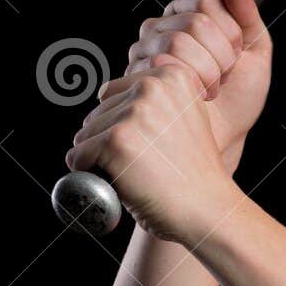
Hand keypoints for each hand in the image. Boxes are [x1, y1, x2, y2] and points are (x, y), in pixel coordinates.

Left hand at [66, 61, 238, 244]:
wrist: (208, 210)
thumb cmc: (196, 175)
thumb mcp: (187, 119)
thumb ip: (157, 101)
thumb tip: (105, 93)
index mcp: (171, 75)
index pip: (113, 93)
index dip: (124, 126)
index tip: (151, 147)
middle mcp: (152, 86)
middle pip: (97, 113)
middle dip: (109, 142)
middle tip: (145, 166)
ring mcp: (134, 113)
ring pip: (85, 135)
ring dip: (99, 159)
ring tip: (136, 175)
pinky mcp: (116, 140)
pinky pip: (77, 157)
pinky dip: (87, 175)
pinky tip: (118, 183)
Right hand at [120, 0, 271, 171]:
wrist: (223, 139)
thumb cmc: (237, 100)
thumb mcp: (255, 55)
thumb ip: (248, 18)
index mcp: (189, 15)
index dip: (230, 30)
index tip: (236, 55)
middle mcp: (161, 28)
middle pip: (194, 21)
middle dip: (220, 55)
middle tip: (223, 76)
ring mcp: (144, 51)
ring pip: (177, 42)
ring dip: (206, 72)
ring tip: (209, 89)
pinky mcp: (135, 76)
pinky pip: (161, 66)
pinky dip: (188, 85)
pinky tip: (193, 97)